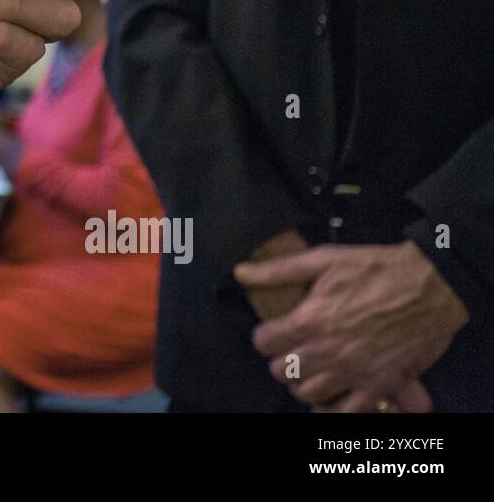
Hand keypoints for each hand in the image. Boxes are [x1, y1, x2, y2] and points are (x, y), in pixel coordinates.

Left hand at [236, 241, 466, 410]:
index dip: (264, 336)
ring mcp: (354, 372)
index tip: (272, 331)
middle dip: (281, 359)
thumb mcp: (323, 259)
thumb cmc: (376, 269)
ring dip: (303, 382)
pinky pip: (347, 413)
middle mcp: (328, 352)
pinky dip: (334, 409)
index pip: (264, 343)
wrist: (431, 286)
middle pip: (282, 371)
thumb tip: (241, 273)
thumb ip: (278, 270)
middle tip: (291, 349)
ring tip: (310, 369)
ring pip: (307, 394)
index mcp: (309, 321)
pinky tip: (332, 396)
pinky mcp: (381, 386)